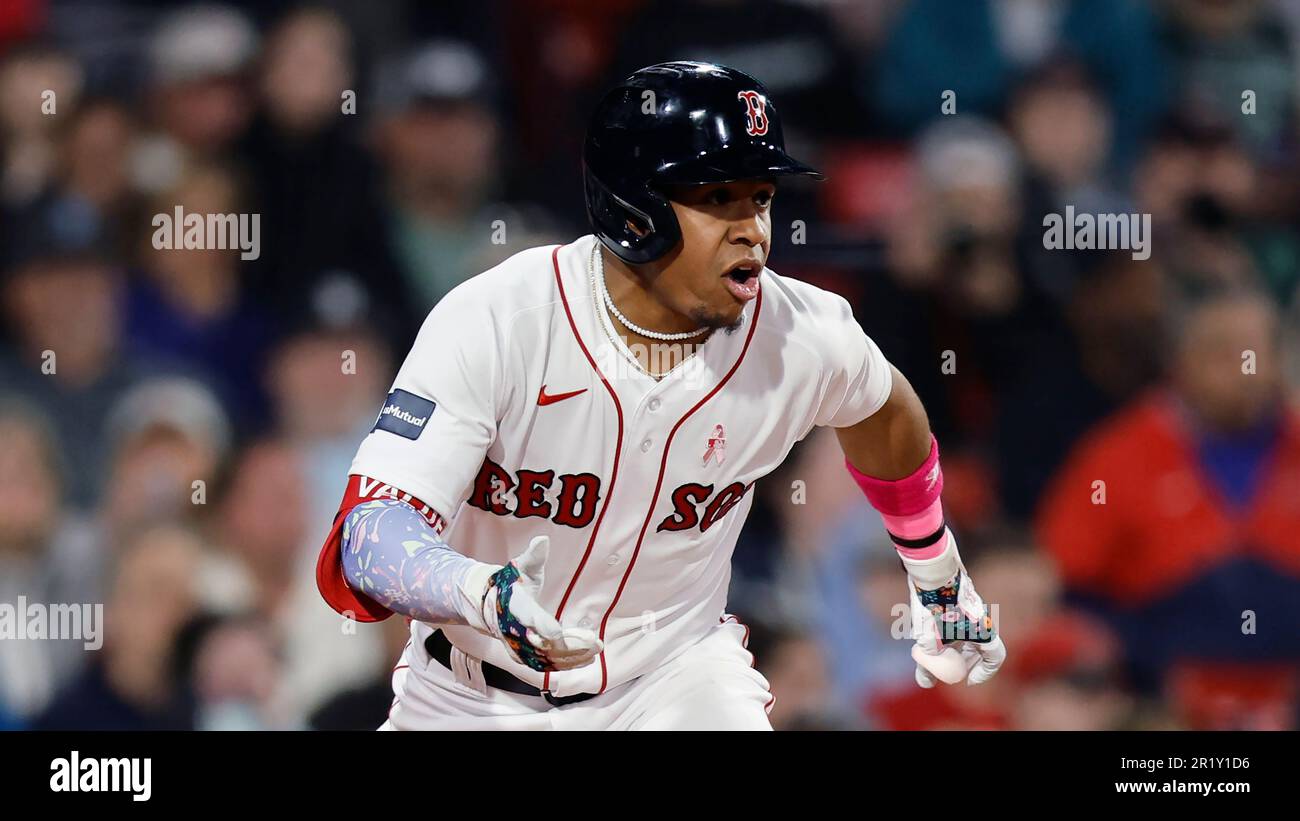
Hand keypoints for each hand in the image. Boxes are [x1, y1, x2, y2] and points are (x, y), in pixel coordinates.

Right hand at [465, 536, 602, 672]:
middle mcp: (514, 630)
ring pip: (545, 659)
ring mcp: (518, 646)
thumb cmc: (512, 583)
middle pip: (540, 644)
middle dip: (568, 646)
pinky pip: (546, 666)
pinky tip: (586, 659)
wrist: (491, 606)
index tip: (557, 632)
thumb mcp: (521, 566)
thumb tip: (543, 539)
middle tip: (593, 643)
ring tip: (595, 650)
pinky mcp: (525, 657)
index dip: (540, 625)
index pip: (527, 617)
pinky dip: (566, 665)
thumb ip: (533, 555)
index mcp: (515, 606)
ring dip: (572, 658)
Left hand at [907, 566, 1006, 686]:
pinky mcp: (956, 598)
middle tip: (945, 670)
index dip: (984, 673)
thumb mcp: (928, 640)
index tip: (968, 681)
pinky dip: (943, 633)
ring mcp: (969, 607)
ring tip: (929, 654)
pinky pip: (955, 622)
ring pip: (963, 635)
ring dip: (949, 648)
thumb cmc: (933, 606)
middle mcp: (980, 618)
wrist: (930, 568)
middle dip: (962, 663)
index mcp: (982, 630)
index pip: (995, 657)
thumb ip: (928, 664)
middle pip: (978, 648)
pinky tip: (925, 635)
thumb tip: (925, 682)